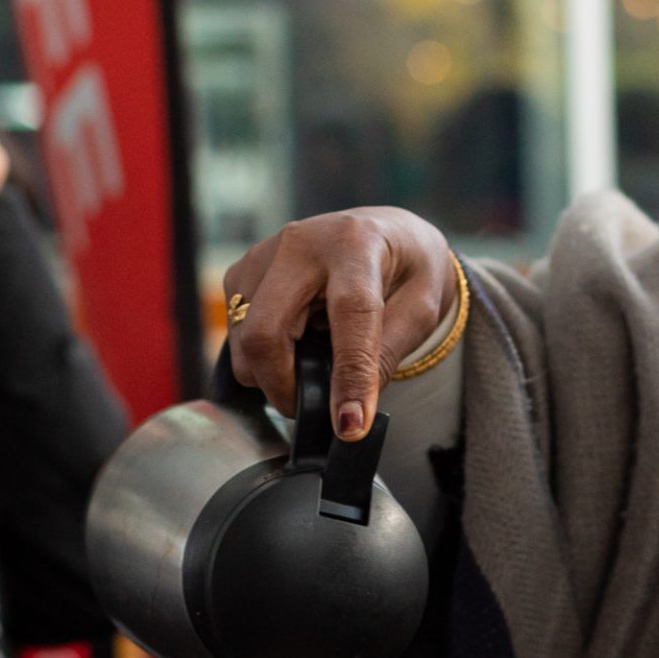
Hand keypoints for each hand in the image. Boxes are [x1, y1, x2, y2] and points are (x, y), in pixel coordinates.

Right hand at [222, 206, 456, 442]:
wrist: (384, 232)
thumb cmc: (406, 268)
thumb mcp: (421, 308)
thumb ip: (386, 354)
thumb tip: (350, 413)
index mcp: (355, 243)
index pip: (348, 313)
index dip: (349, 376)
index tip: (351, 425)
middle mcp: (300, 242)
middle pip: (267, 331)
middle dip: (284, 387)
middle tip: (314, 408)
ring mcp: (262, 255)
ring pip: (245, 341)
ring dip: (273, 374)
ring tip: (316, 365)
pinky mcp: (241, 273)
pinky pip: (238, 334)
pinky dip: (263, 356)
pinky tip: (298, 342)